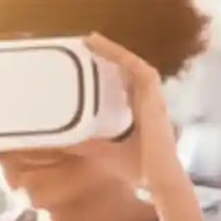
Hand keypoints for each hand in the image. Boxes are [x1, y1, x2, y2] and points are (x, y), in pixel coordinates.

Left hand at [72, 34, 188, 195]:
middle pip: (130, 71)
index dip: (113, 71)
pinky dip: (121, 56)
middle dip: (112, 56)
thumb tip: (61, 140)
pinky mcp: (153, 98)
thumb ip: (85, 144)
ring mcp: (153, 98)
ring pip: (134, 65)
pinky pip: (137, 68)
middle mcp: (149, 102)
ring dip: (114, 51)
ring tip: (91, 40)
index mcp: (142, 114)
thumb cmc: (138, 169)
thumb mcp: (103, 152)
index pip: (128, 85)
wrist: (159, 180)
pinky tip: (102, 47)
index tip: (95, 64)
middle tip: (88, 45)